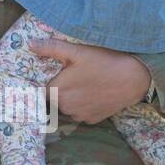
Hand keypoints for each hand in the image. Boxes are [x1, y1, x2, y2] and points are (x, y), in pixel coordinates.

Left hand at [30, 39, 151, 123]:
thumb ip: (51, 48)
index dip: (42, 83)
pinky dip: (82, 105)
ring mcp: (80, 116)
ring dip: (69, 98)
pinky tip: (91, 93)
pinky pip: (80, 113)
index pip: (39, 91)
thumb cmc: (103, 62)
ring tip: (82, 83)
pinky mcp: (92, 120)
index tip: (48, 76)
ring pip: (66, 107)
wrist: (134, 78)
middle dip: (57, 89)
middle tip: (69, 76)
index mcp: (57, 91)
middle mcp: (66, 108)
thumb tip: (30, 44)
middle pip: (53, 99)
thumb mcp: (76, 51)